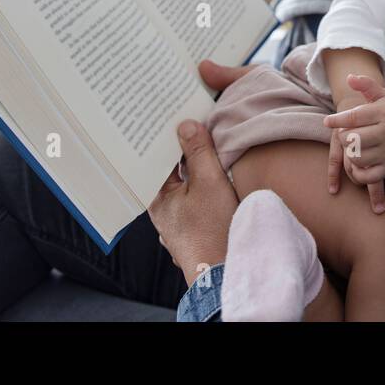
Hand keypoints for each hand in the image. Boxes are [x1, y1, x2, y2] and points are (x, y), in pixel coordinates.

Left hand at [147, 60, 250, 286]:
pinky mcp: (193, 227)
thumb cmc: (214, 231)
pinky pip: (193, 194)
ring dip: (191, 161)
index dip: (166, 133)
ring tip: (203, 137)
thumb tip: (186, 125)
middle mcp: (161, 208)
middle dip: (179, 145)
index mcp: (156, 196)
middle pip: (169, 167)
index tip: (174, 112)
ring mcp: (176, 219)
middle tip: (188, 116)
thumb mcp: (210, 183)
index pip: (157, 156)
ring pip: (181, 181)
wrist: (227, 272)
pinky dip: (199, 178)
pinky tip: (212, 168)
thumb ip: (198, 152)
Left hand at [324, 74, 384, 212]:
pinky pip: (366, 177)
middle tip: (346, 134)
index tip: (327, 122)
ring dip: (349, 152)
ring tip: (352, 146)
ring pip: (356, 157)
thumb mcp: (382, 94)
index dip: (337, 120)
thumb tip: (349, 77)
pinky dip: (357, 172)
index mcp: (384, 112)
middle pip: (352, 138)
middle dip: (343, 136)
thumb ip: (366, 84)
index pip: (354, 117)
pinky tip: (357, 162)